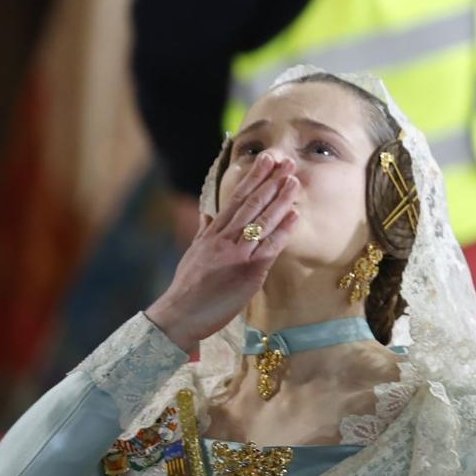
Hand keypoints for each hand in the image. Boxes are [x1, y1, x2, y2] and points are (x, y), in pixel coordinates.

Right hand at [144, 155, 299, 351]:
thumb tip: (207, 213)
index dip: (253, 179)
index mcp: (212, 233)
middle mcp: (224, 238)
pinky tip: (294, 215)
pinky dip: (283, 230)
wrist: (180, 314)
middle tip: (287, 161)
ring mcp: (237, 253)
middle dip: (270, 181)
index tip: (266, 160)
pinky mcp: (249, 270)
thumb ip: (204, 231)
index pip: (235, 199)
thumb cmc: (189, 287)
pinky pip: (270, 246)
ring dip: (280, 199)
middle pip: (250, 204)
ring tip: (294, 181)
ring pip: (261, 220)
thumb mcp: (194, 253)